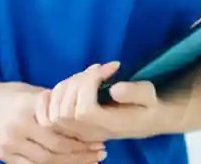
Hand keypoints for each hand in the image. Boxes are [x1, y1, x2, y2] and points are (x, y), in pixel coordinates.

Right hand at [0, 81, 107, 162]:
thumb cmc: (8, 95)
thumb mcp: (30, 92)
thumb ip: (53, 102)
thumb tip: (84, 105)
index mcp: (27, 105)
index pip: (60, 125)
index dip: (81, 135)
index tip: (99, 138)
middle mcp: (18, 126)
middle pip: (55, 147)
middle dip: (81, 153)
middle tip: (100, 153)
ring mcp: (9, 144)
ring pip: (46, 161)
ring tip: (90, 162)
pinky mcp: (3, 156)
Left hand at [44, 62, 169, 141]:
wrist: (145, 120)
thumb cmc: (148, 106)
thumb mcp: (150, 96)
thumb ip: (136, 93)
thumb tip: (114, 89)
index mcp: (109, 126)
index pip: (85, 110)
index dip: (89, 84)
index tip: (107, 68)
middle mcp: (90, 132)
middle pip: (66, 109)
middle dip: (79, 81)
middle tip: (98, 69)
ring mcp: (79, 130)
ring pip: (56, 108)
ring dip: (69, 83)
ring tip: (89, 74)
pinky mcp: (72, 125)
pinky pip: (51, 110)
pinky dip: (58, 91)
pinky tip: (76, 81)